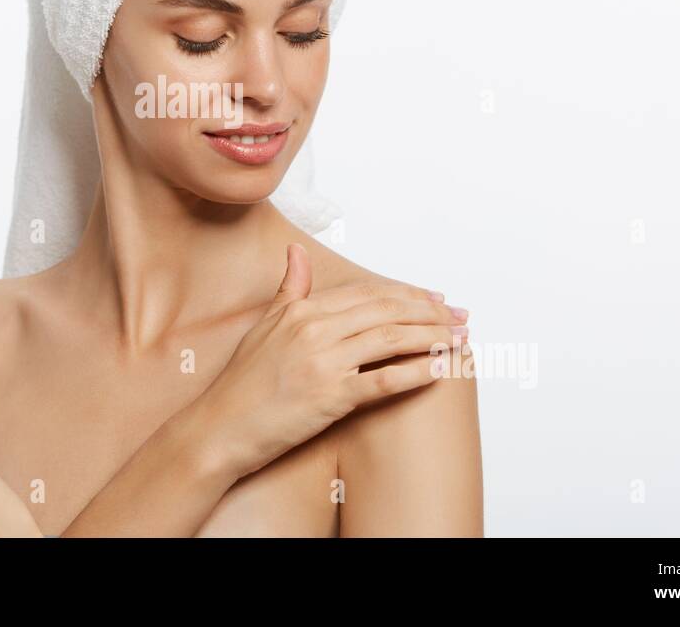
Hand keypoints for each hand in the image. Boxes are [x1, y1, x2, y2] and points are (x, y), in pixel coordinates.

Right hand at [190, 243, 468, 478]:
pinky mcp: (330, 397)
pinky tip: (441, 369)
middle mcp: (314, 329)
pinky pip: (384, 379)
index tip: (435, 299)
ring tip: (459, 339)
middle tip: (460, 317)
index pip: (368, 293)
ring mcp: (323, 362)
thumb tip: (296, 252)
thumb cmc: (241, 382)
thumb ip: (288, 288)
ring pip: (392, 339)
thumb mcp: (264, 325)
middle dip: (430, 312)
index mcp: (301, 309)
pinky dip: (417, 372)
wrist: (219, 427)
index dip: (407, 294)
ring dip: (433, 337)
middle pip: (387, 311)